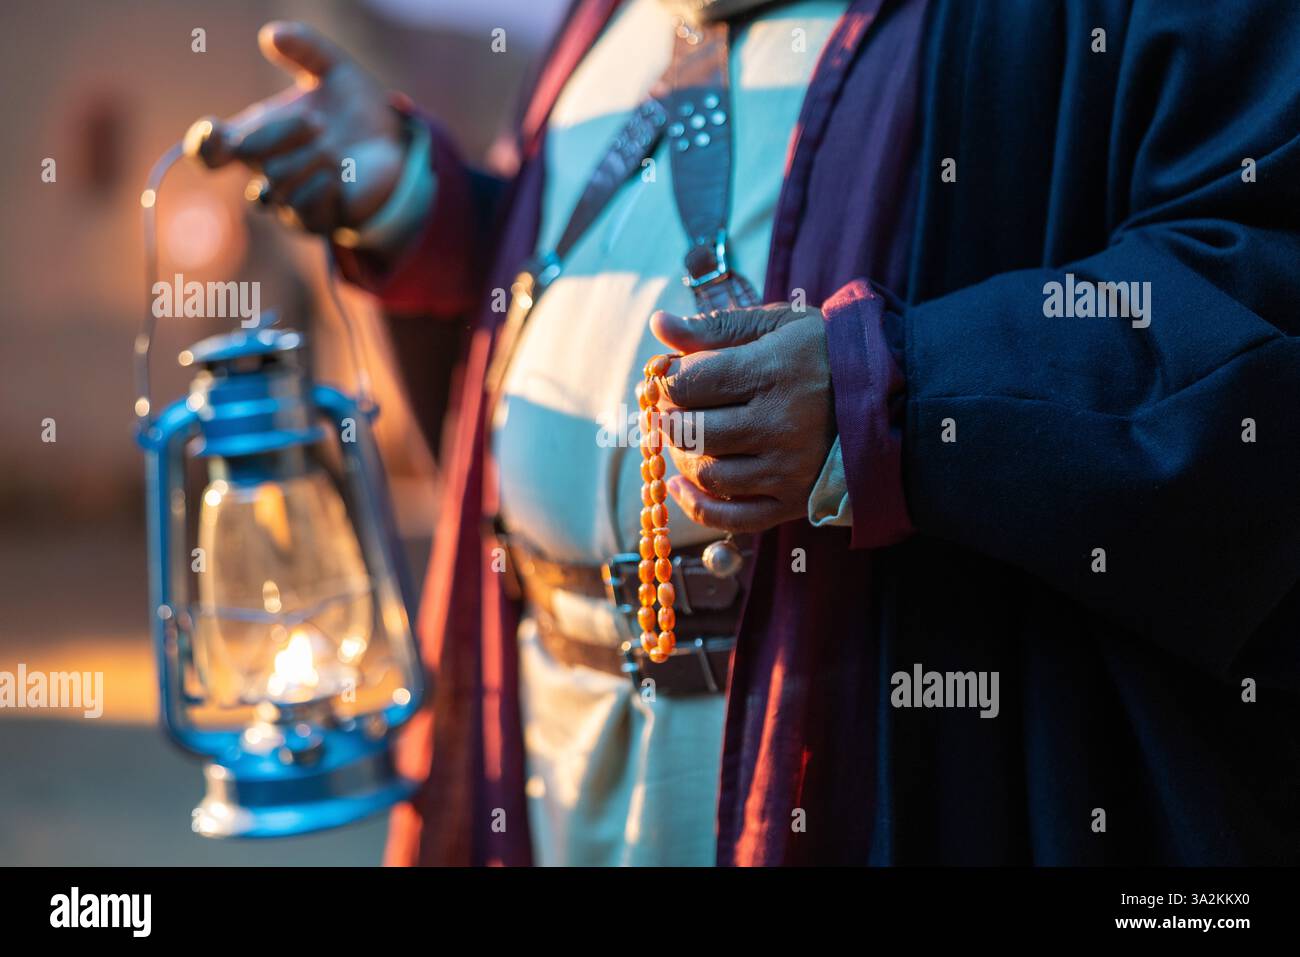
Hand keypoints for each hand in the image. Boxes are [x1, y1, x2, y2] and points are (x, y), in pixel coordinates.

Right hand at [188, 21, 405, 234]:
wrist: (395, 147)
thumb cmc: (354, 109)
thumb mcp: (336, 69)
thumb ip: (306, 48)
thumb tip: (272, 34)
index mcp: (255, 136)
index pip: (208, 151)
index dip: (204, 144)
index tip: (218, 129)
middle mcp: (264, 171)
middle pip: (248, 158)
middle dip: (281, 134)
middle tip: (318, 122)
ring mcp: (287, 200)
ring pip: (274, 188)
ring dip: (310, 162)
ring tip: (335, 150)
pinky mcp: (313, 221)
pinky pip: (301, 211)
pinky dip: (320, 188)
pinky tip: (340, 175)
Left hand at [650, 303, 834, 533]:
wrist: (895, 396)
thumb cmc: (827, 353)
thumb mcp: (778, 326)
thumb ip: (716, 328)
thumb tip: (659, 325)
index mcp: (773, 372)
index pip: (691, 384)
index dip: (668, 381)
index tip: (670, 377)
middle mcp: (779, 424)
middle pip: (693, 431)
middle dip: (671, 419)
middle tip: (673, 408)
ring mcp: (788, 468)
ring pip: (708, 474)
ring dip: (683, 457)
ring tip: (686, 438)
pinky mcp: (794, 501)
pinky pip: (732, 517)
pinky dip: (697, 506)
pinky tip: (681, 486)